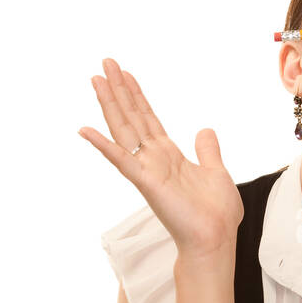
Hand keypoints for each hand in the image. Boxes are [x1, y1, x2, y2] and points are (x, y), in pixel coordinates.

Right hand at [79, 58, 243, 260]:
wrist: (215, 239)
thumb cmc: (215, 214)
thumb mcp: (216, 172)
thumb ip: (207, 151)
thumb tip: (205, 130)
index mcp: (169, 156)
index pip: (148, 119)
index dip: (137, 96)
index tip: (126, 73)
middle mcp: (154, 159)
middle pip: (132, 118)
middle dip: (119, 90)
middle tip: (105, 64)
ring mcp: (147, 170)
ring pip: (124, 130)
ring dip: (110, 104)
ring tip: (97, 80)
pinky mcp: (146, 183)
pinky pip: (121, 160)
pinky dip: (103, 145)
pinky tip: (85, 130)